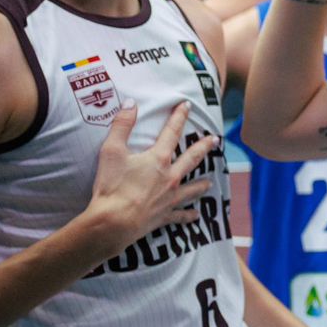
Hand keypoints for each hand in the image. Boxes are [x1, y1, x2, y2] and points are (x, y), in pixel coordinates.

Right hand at [88, 102, 217, 241]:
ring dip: (201, 185)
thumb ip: (121, 125)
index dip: (179, 117)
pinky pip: (180, 215)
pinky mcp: (164, 215)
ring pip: (191, 189)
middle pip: (191, 159)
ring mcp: (169, 197)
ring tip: (210, 182)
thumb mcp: (111, 151)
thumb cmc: (112, 186)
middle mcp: (170, 177)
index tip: (187, 105)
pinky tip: (196, 216)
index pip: (171, 132)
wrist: (114, 222)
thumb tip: (130, 103)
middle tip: (215, 140)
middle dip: (203, 147)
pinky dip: (188, 215)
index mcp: (158, 160)